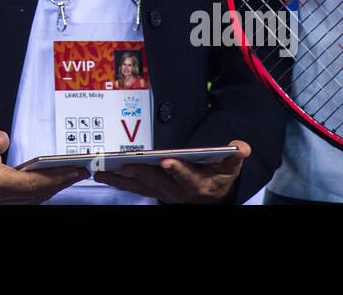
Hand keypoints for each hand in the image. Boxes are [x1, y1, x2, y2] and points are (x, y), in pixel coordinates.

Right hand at [0, 116, 85, 203]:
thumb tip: (1, 140)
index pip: (29, 183)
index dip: (53, 177)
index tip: (71, 170)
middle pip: (36, 193)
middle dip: (60, 183)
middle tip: (81, 171)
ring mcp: (1, 200)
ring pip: (35, 197)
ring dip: (56, 187)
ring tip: (75, 175)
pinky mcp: (6, 199)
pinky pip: (31, 197)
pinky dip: (47, 189)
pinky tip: (59, 180)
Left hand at [93, 140, 249, 202]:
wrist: (214, 195)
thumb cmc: (220, 175)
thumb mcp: (232, 166)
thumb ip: (235, 156)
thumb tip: (241, 147)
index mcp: (198, 185)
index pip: (187, 177)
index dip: (177, 170)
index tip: (167, 161)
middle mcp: (178, 193)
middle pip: (158, 183)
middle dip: (141, 174)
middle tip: (125, 166)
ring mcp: (164, 193)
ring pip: (140, 188)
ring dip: (121, 181)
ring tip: (101, 172)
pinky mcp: (154, 191)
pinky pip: (133, 188)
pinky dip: (118, 182)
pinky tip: (102, 175)